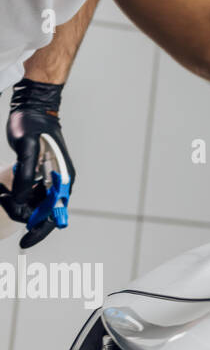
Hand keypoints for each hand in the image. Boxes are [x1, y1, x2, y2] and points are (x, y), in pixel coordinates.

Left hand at [1, 78, 75, 228]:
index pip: (56, 210)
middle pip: (48, 211)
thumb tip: (22, 200)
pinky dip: (20, 197)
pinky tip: (7, 196)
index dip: (42, 228)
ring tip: (3, 202)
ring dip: (22, 207)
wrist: (34, 108)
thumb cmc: (32, 125)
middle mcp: (61, 180)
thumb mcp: (25, 151)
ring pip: (39, 203)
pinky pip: (33, 192)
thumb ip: (24, 177)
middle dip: (29, 219)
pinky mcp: (41, 173)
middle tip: (9, 217)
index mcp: (64, 176)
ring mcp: (51, 177)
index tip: (26, 241)